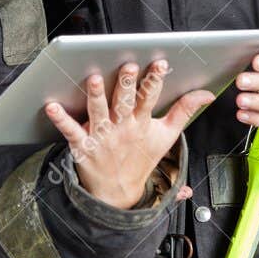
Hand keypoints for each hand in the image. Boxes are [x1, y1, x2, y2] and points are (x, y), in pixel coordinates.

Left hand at [45, 60, 215, 210]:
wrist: (118, 193)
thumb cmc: (141, 158)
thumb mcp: (166, 136)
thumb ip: (185, 111)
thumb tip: (207, 93)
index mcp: (142, 123)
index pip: (150, 98)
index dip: (154, 81)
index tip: (159, 64)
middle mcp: (122, 127)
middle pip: (124, 102)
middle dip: (125, 84)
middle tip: (127, 66)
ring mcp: (102, 136)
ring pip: (98, 112)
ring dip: (95, 96)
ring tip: (92, 79)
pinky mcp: (83, 145)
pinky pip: (71, 130)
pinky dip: (61, 119)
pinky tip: (51, 106)